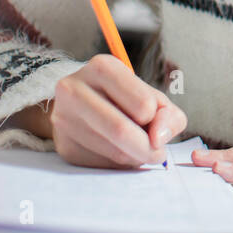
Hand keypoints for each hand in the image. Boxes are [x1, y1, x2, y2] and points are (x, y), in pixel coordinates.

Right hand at [51, 54, 187, 167]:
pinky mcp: (63, 146)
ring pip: (113, 152)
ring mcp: (63, 118)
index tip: (154, 121)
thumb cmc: (124, 99)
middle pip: (121, 131)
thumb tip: (158, 139)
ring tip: (135, 147)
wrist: (81, 107)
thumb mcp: (152, 97)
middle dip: (148, 149)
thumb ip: (169, 115)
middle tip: (157, 153)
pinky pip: (101, 165)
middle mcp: (75, 89)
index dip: (157, 119)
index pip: (143, 104)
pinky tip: (116, 151)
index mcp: (103, 67)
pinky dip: (118, 165)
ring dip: (134, 157)